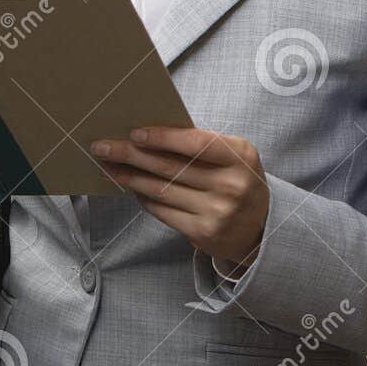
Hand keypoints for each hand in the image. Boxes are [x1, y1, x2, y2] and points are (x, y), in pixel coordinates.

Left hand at [90, 127, 268, 266]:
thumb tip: (150, 136)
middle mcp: (231, 184)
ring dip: (130, 177)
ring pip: (161, 190)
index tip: (134, 133)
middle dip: (132, 155)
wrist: (262, 228)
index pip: (196, 142)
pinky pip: (163, 211)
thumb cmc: (240, 182)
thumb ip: (201, 146)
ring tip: (108, 166)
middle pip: (171, 167)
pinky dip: (144, 198)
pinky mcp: (203, 233)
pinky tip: (131, 188)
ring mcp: (217, 211)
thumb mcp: (234, 158)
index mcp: (241, 156)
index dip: (163, 137)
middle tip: (104, 147)